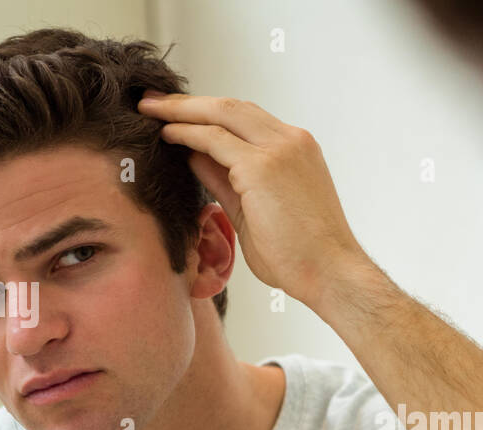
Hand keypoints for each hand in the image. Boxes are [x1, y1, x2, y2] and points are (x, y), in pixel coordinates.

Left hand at [137, 92, 368, 311]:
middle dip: (188, 102)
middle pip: (231, 107)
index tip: (180, 116)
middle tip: (154, 101)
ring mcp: (279, 150)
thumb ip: (227, 181)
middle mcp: (292, 141)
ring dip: (182, 110)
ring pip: (222, 113)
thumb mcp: (256, 211)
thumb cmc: (302, 256)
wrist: (332, 275)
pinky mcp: (263, 166)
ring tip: (150, 109)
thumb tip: (196, 158)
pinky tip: (166, 135)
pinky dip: (187, 132)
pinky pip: (214, 138)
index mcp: (297, 151)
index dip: (210, 114)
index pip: (246, 120)